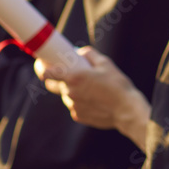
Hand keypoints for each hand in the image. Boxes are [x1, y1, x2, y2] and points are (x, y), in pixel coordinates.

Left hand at [36, 47, 150, 149]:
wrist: (126, 110)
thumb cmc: (117, 85)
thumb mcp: (106, 63)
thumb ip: (89, 54)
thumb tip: (80, 52)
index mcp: (74, 77)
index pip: (47, 74)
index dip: (42, 68)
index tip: (43, 64)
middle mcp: (70, 92)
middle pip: (52, 85)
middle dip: (57, 79)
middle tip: (67, 74)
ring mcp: (73, 106)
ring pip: (65, 95)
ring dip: (72, 90)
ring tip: (90, 88)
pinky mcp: (78, 116)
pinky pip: (74, 106)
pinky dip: (79, 101)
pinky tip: (94, 99)